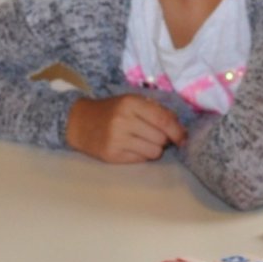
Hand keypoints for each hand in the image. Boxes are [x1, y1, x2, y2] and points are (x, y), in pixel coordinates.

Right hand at [65, 94, 186, 164]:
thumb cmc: (110, 111)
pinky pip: (141, 159)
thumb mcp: (131, 102)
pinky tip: (131, 147)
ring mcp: (117, 139)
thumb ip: (155, 111)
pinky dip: (142, 155)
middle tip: (153, 135)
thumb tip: (180, 130)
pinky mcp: (112, 155)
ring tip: (142, 141)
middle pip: (161, 138)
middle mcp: (123, 121)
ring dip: (154, 149)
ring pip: (154, 152)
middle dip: (163, 139)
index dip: (177, 131)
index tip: (183, 138)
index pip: (163, 120)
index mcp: (130, 103)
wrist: (79, 122)